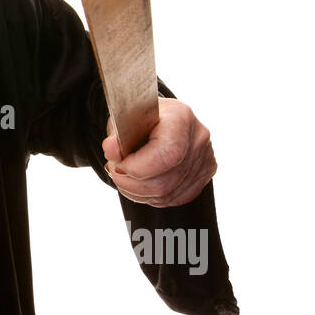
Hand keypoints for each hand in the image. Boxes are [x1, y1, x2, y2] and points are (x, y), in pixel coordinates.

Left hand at [101, 98, 215, 207]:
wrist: (160, 117)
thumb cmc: (140, 117)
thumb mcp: (122, 119)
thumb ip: (116, 136)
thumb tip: (110, 150)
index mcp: (180, 117)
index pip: (166, 155)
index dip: (136, 167)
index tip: (118, 164)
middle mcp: (198, 138)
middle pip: (164, 182)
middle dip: (131, 184)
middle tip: (116, 173)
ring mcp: (204, 159)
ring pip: (167, 195)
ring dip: (138, 192)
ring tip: (125, 178)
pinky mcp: (204, 174)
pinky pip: (174, 198)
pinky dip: (152, 196)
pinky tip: (142, 183)